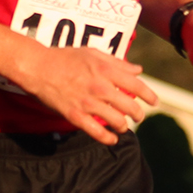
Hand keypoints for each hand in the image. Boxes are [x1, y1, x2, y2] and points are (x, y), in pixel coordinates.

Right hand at [13, 45, 158, 144]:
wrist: (38, 67)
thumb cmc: (64, 57)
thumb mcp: (92, 53)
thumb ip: (117, 62)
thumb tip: (137, 70)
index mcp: (106, 70)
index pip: (136, 85)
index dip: (149, 95)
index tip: (154, 102)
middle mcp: (101, 87)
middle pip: (130, 106)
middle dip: (137, 114)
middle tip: (138, 117)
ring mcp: (88, 102)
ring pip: (116, 121)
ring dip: (123, 126)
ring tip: (123, 126)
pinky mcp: (76, 115)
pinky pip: (97, 132)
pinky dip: (107, 138)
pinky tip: (112, 139)